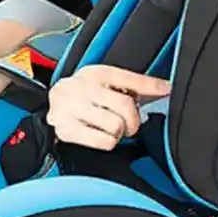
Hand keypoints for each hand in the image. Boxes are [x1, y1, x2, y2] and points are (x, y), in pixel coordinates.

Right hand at [46, 65, 170, 150]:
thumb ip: (136, 86)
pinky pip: (103, 141)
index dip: (151, 86)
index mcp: (95, 74)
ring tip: (109, 129)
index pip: (128, 78)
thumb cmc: (84, 96)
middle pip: (125, 106)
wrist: (51, 107)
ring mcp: (71, 108)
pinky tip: (100, 136)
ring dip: (118, 134)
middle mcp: (82, 87)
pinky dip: (107, 142)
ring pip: (115, 126)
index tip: (166, 90)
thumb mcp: (106, 84)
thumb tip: (166, 88)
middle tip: (127, 124)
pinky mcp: (65, 128)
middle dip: (132, 120)